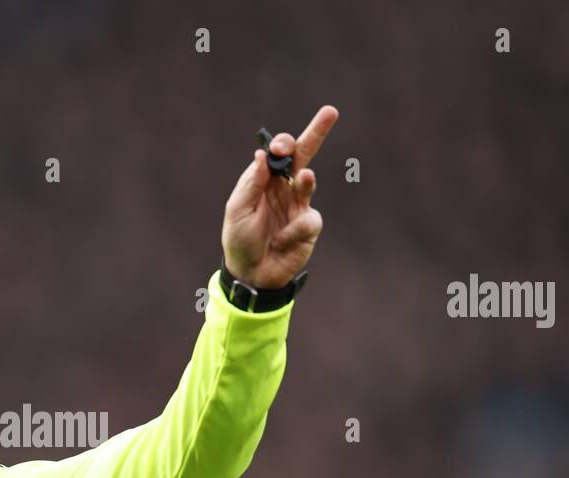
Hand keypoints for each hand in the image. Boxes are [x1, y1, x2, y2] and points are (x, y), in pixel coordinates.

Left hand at [221, 105, 338, 288]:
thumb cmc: (240, 240)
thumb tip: (263, 156)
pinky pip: (309, 220)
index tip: (280, 147)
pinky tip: (281, 241)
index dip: (282, 145)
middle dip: (316, 132)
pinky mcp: (308, 226)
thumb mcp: (238, 211)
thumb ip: (251, 184)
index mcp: (264, 179)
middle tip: (330, 112)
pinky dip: (295, 230)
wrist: (251, 274)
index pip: (278, 153)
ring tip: (305, 177)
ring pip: (310, 182)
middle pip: (303, 154)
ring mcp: (298, 205)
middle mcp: (283, 187)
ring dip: (307, 180)